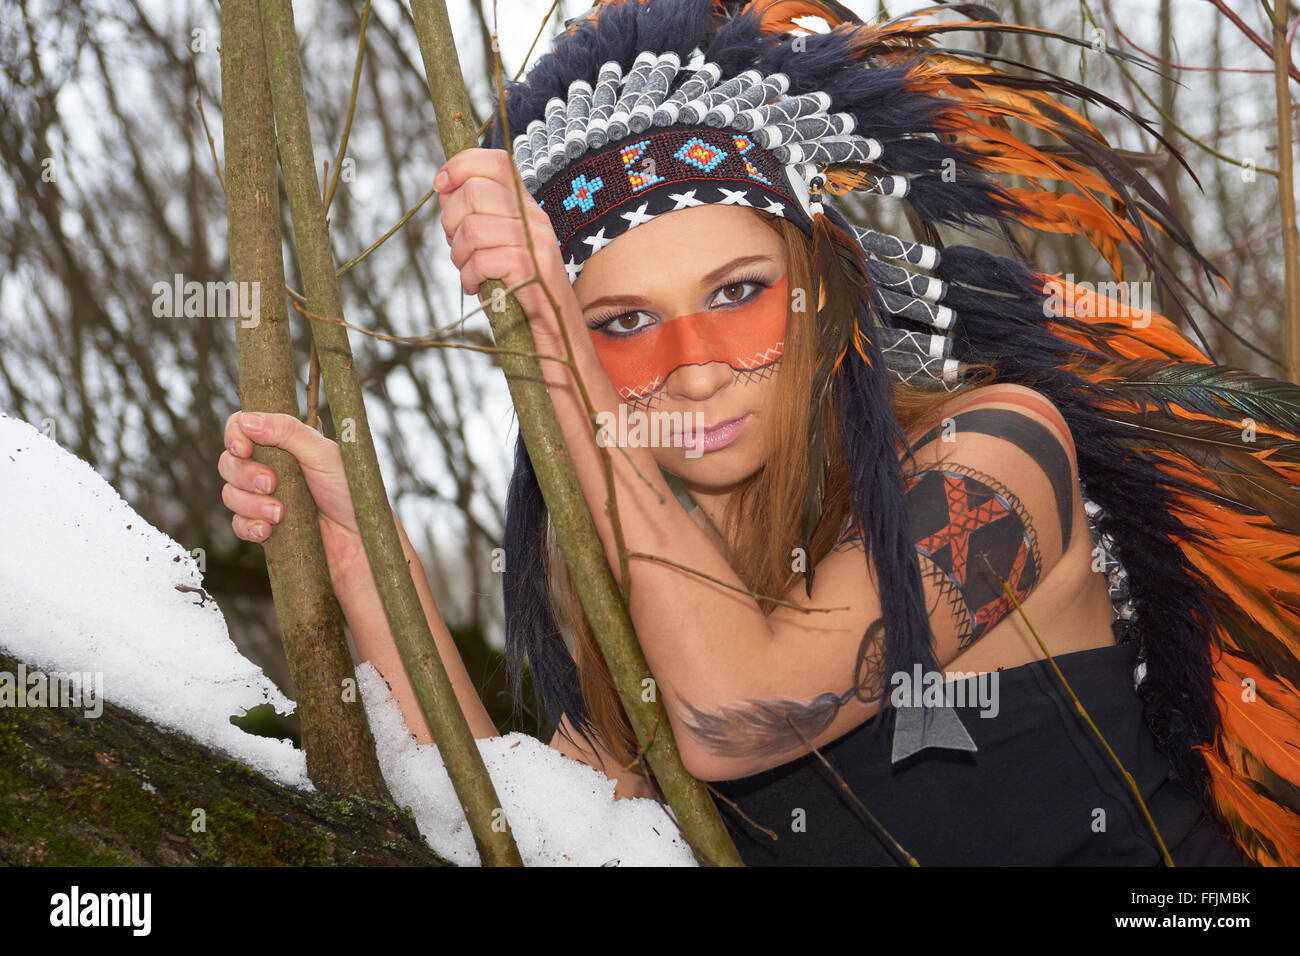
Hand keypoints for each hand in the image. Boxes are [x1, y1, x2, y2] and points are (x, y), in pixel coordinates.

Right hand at [218, 411, 361, 562]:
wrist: (359, 537)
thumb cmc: (349, 492)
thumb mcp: (323, 454)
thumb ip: (288, 432)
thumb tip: (247, 421)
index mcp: (283, 443)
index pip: (241, 428)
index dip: (234, 435)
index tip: (243, 449)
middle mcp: (269, 468)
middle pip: (229, 462)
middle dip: (245, 474)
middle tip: (272, 484)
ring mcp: (264, 498)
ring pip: (230, 494)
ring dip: (250, 504)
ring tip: (280, 513)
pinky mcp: (264, 526)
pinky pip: (238, 525)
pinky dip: (250, 527)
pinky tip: (269, 530)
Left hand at [435, 147, 580, 348]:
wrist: (556, 335)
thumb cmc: (520, 292)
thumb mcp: (500, 247)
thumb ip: (478, 217)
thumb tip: (443, 189)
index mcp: (527, 208)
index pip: (496, 161)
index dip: (461, 165)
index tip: (440, 184)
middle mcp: (535, 219)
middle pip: (475, 191)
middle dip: (450, 220)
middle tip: (456, 245)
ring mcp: (535, 243)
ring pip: (472, 227)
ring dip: (458, 255)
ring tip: (468, 271)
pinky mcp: (530, 269)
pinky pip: (480, 260)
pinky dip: (468, 278)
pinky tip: (476, 288)